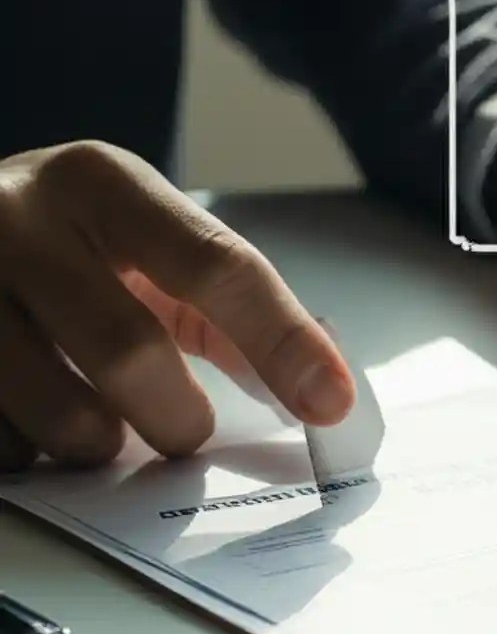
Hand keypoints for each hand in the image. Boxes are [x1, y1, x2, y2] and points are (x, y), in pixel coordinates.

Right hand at [0, 141, 354, 471]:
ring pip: (57, 415)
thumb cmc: (65, 242)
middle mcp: (14, 216)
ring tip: (103, 421)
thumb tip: (319, 388)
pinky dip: (34, 452)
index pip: (215, 264)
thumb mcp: (141, 240)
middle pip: (130, 351)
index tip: (328, 402)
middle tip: (183, 427)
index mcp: (101, 181)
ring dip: (101, 444)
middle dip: (178, 416)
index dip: (280, 340)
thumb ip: (227, 305)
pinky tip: (30, 414)